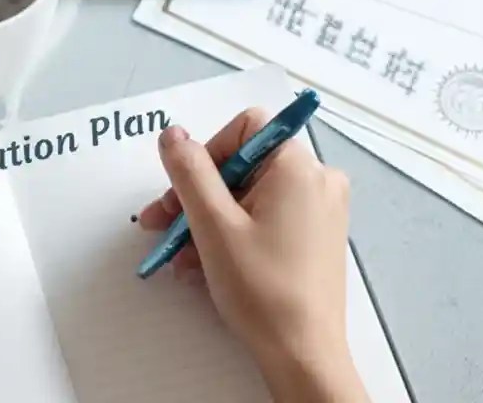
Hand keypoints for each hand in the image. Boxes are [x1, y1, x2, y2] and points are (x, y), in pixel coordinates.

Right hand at [137, 111, 366, 402]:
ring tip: (180, 254)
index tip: (183, 190)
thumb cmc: (266, 292)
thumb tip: (174, 135)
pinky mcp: (313, 236)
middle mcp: (317, 181)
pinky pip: (264, 219)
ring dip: (207, 220)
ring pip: (248, 196)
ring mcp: (318, 210)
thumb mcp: (213, 225)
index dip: (207, 155)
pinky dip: (231, 234)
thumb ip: (190, 172)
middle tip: (163, 222)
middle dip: (197, 195)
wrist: (302, 354)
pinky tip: (203, 264)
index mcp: (299, 168)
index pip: (245, 129)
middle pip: (241, 166)